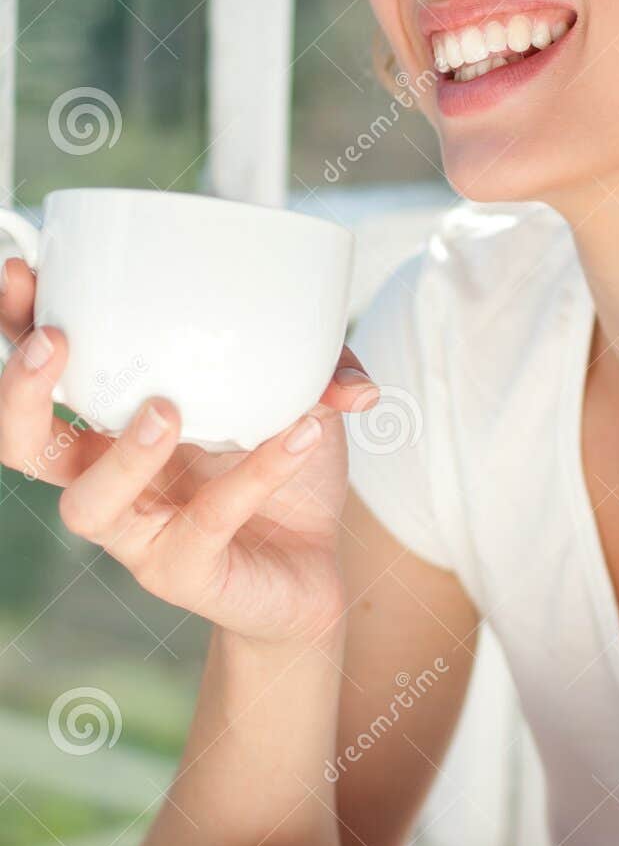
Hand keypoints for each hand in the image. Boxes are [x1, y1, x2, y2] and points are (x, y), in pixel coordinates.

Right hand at [0, 255, 379, 644]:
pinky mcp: (185, 573)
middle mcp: (109, 479)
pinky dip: (256, 474)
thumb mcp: (302, 402)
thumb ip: (322, 372)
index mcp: (114, 428)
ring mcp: (139, 533)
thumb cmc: (283, 477)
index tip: (21, 272)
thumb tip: (357, 380)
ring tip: (165, 409)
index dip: (17, 329)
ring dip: (123, 454)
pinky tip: (300, 433)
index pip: (42, 380)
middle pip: (24, 447)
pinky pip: (207, 523)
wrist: (315, 571)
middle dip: (22, 392)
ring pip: (88, 504)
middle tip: (54, 341)